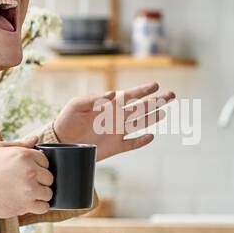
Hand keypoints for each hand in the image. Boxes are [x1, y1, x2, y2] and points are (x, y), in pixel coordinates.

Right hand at [0, 134, 52, 220]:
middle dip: (40, 180)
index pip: (45, 161)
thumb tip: (36, 139)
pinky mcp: (26, 205)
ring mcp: (29, 189)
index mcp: (24, 155)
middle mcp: (29, 171)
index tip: (28, 171)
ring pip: (48, 193)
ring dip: (40, 194)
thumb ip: (19, 143)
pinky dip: (38, 206)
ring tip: (27, 193)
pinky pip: (44, 207)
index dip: (37, 166)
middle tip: (26, 183)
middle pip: (49, 177)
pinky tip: (28, 203)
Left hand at [53, 81, 175, 161]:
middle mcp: (117, 117)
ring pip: (140, 124)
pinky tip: (151, 136)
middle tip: (171, 95)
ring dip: (153, 117)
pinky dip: (141, 141)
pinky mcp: (115, 147)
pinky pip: (132, 144)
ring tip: (165, 111)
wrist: (62, 141)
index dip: (143, 91)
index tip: (156, 86)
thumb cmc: (68, 119)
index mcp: (109, 105)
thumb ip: (94, 99)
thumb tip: (113, 93)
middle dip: (156, 101)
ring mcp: (117, 132)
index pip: (130, 96)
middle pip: (141, 108)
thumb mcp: (77, 105)